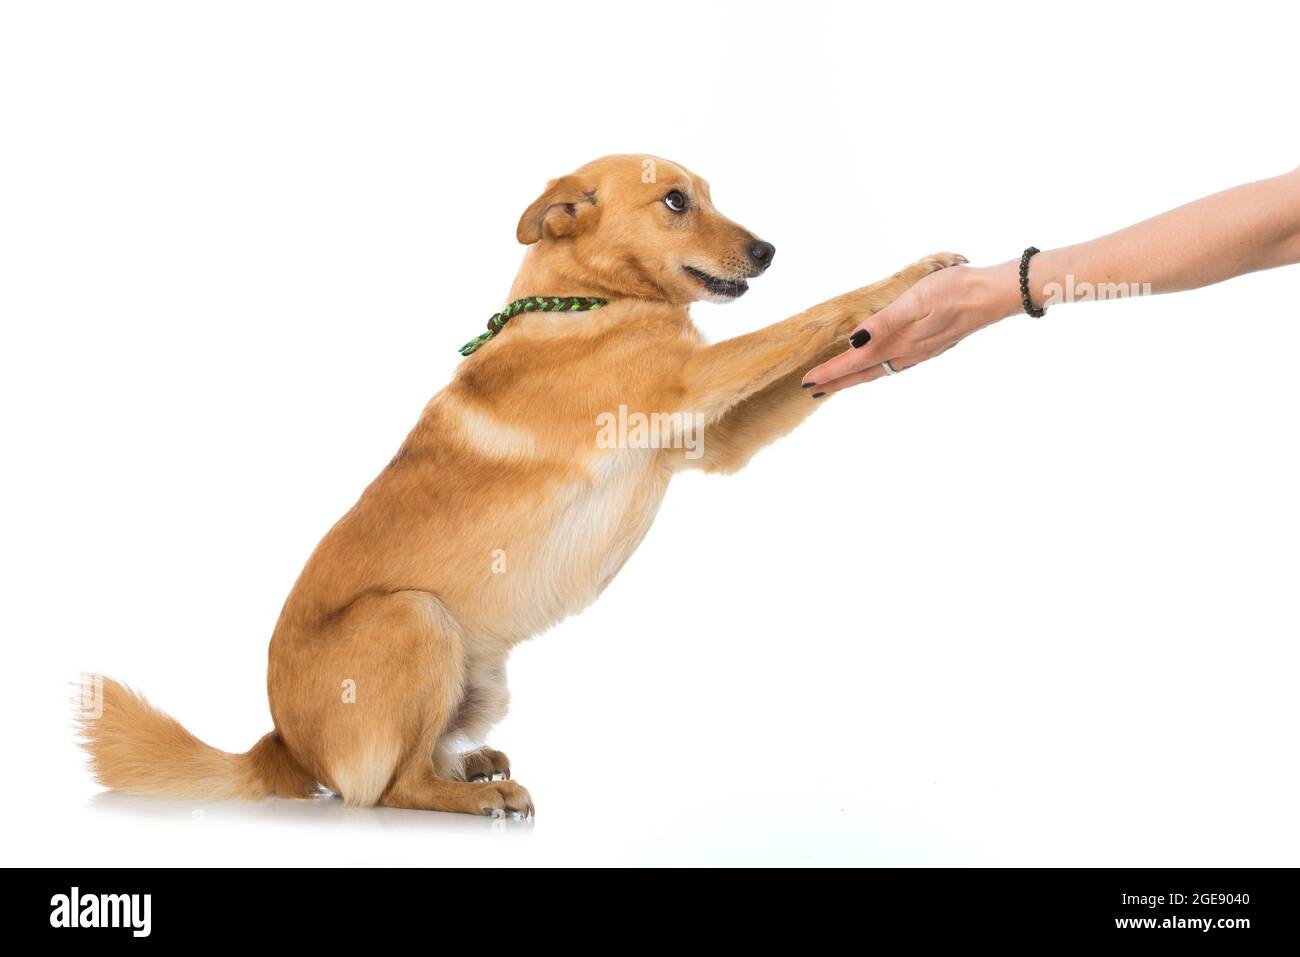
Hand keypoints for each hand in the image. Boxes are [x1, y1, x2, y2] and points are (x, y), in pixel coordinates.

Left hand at [803, 261, 1021, 393]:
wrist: (994, 294)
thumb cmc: (954, 291)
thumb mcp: (914, 300)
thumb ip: (883, 322)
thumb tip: (854, 341)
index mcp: (899, 342)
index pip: (855, 361)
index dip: (830, 372)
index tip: (807, 382)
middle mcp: (908, 352)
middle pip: (865, 372)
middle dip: (838, 381)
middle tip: (814, 390)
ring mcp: (921, 351)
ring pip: (880, 369)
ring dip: (857, 377)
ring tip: (839, 382)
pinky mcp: (931, 345)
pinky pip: (896, 364)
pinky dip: (879, 368)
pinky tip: (880, 364)